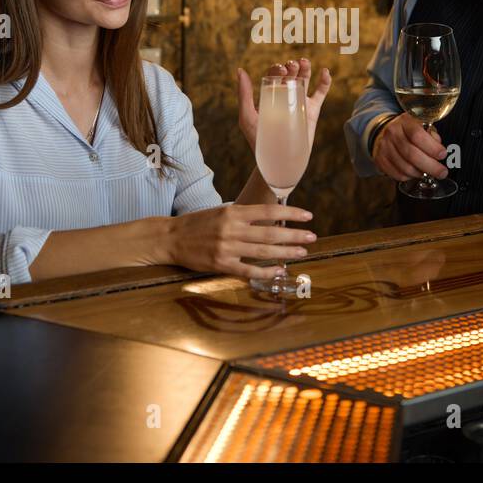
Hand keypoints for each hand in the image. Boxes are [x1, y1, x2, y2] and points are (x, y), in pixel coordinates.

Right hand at [158, 203, 315, 280]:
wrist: (171, 238)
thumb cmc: (198, 224)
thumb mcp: (221, 212)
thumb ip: (243, 216)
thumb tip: (270, 220)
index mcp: (233, 212)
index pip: (268, 211)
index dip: (291, 212)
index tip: (308, 216)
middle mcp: (232, 228)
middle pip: (270, 232)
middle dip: (294, 235)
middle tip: (312, 236)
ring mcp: (227, 247)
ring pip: (263, 251)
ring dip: (285, 252)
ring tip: (302, 252)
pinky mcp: (221, 264)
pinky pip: (249, 270)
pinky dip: (266, 271)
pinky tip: (279, 270)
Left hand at [236, 57, 332, 150]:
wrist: (277, 159)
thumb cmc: (259, 139)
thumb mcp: (248, 116)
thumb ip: (244, 95)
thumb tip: (240, 70)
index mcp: (269, 94)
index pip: (274, 76)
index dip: (277, 68)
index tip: (280, 70)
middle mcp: (285, 95)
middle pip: (290, 75)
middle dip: (291, 66)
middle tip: (291, 66)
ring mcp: (299, 102)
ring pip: (305, 80)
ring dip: (305, 69)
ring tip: (304, 62)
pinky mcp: (312, 111)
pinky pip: (320, 94)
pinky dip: (325, 82)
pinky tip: (324, 72)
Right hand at [372, 112, 447, 181]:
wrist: (384, 132)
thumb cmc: (408, 130)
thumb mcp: (421, 124)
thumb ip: (432, 135)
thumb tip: (438, 150)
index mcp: (405, 121)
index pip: (417, 135)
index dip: (432, 147)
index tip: (442, 155)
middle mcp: (393, 133)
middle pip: (411, 154)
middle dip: (430, 166)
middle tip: (442, 172)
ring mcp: (384, 147)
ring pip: (405, 167)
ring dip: (420, 173)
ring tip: (428, 172)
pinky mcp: (380, 160)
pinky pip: (398, 174)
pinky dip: (410, 177)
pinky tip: (415, 172)